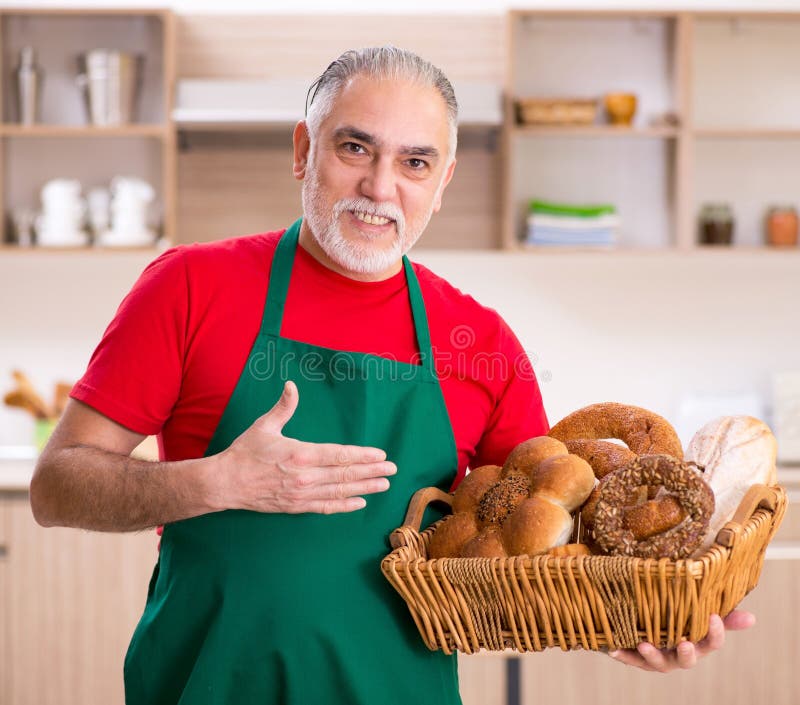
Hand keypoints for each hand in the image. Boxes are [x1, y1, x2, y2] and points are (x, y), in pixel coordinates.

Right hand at [214, 380, 395, 513]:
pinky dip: (344, 506)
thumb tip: (292, 385)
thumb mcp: (264, 425)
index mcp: (300, 454)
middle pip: (345, 474)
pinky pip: (326, 507)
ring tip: (384, 485)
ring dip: (364, 488)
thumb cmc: (245, 452)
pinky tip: (360, 503)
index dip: (363, 455)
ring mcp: (301, 494)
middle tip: (392, 469)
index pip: (340, 455)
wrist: (225, 483)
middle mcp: (305, 476)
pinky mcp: (296, 507)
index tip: (381, 455)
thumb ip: (284, 407)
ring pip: (340, 491)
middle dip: (372, 471)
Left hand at [607, 610, 754, 671]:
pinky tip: (613, 650)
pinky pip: (630, 659)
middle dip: (686, 654)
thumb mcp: (697, 614)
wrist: (644, 625)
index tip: (713, 615)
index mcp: (697, 644)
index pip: (712, 643)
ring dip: (652, 655)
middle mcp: (679, 654)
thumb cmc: (677, 619)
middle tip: (684, 644)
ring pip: (658, 663)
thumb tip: (752, 617)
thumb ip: (723, 615)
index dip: (715, 632)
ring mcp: (659, 658)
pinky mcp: (637, 657)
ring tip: (644, 645)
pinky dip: (622, 655)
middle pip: (687, 659)